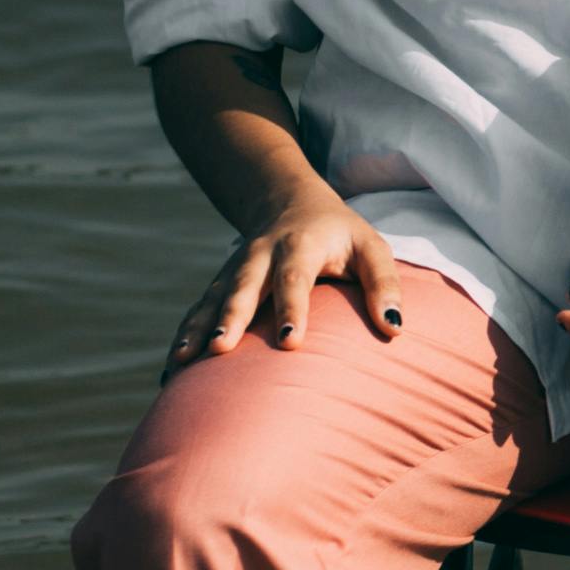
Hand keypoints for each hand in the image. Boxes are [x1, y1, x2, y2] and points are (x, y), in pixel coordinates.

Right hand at [172, 193, 403, 370]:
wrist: (289, 201)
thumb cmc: (341, 234)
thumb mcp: (372, 247)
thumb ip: (386, 284)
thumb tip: (396, 329)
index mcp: (300, 245)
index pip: (295, 278)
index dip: (292, 308)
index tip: (291, 341)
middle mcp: (260, 256)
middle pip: (242, 287)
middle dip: (230, 318)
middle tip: (220, 349)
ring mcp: (234, 271)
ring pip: (212, 300)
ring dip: (197, 329)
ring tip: (183, 362)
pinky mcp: (220, 285)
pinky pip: (198, 311)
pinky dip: (184, 336)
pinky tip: (173, 368)